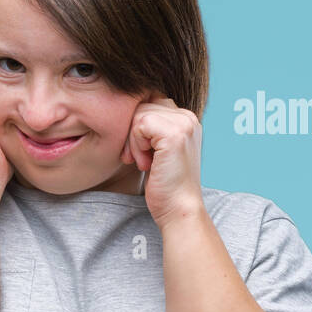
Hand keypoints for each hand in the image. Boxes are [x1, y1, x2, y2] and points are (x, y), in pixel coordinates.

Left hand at [121, 92, 204, 228]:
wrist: (177, 208)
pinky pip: (140, 124)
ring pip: (139, 114)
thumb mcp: (155, 150)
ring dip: (133, 141)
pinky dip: (136, 145)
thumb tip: (123, 111)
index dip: (136, 127)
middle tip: (136, 159)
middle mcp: (188, 117)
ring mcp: (184, 123)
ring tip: (143, 162)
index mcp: (185, 119)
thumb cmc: (163, 184)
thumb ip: (148, 129)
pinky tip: (146, 163)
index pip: (148, 103)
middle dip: (131, 133)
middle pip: (141, 106)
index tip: (138, 152)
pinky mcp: (175, 134)